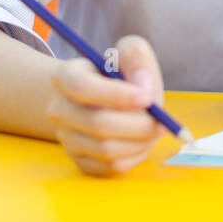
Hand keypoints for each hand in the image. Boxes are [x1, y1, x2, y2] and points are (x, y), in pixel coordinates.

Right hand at [47, 34, 168, 175]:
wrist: (100, 99)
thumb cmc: (118, 74)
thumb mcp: (128, 54)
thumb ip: (136, 57)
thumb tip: (143, 87)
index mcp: (66, 77)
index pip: (82, 87)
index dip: (116, 95)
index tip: (147, 98)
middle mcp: (60, 109)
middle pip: (98, 124)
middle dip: (139, 125)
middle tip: (162, 122)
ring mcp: (67, 138)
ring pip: (106, 150)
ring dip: (140, 142)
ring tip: (154, 129)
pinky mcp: (80, 160)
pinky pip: (111, 167)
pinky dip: (135, 156)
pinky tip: (142, 141)